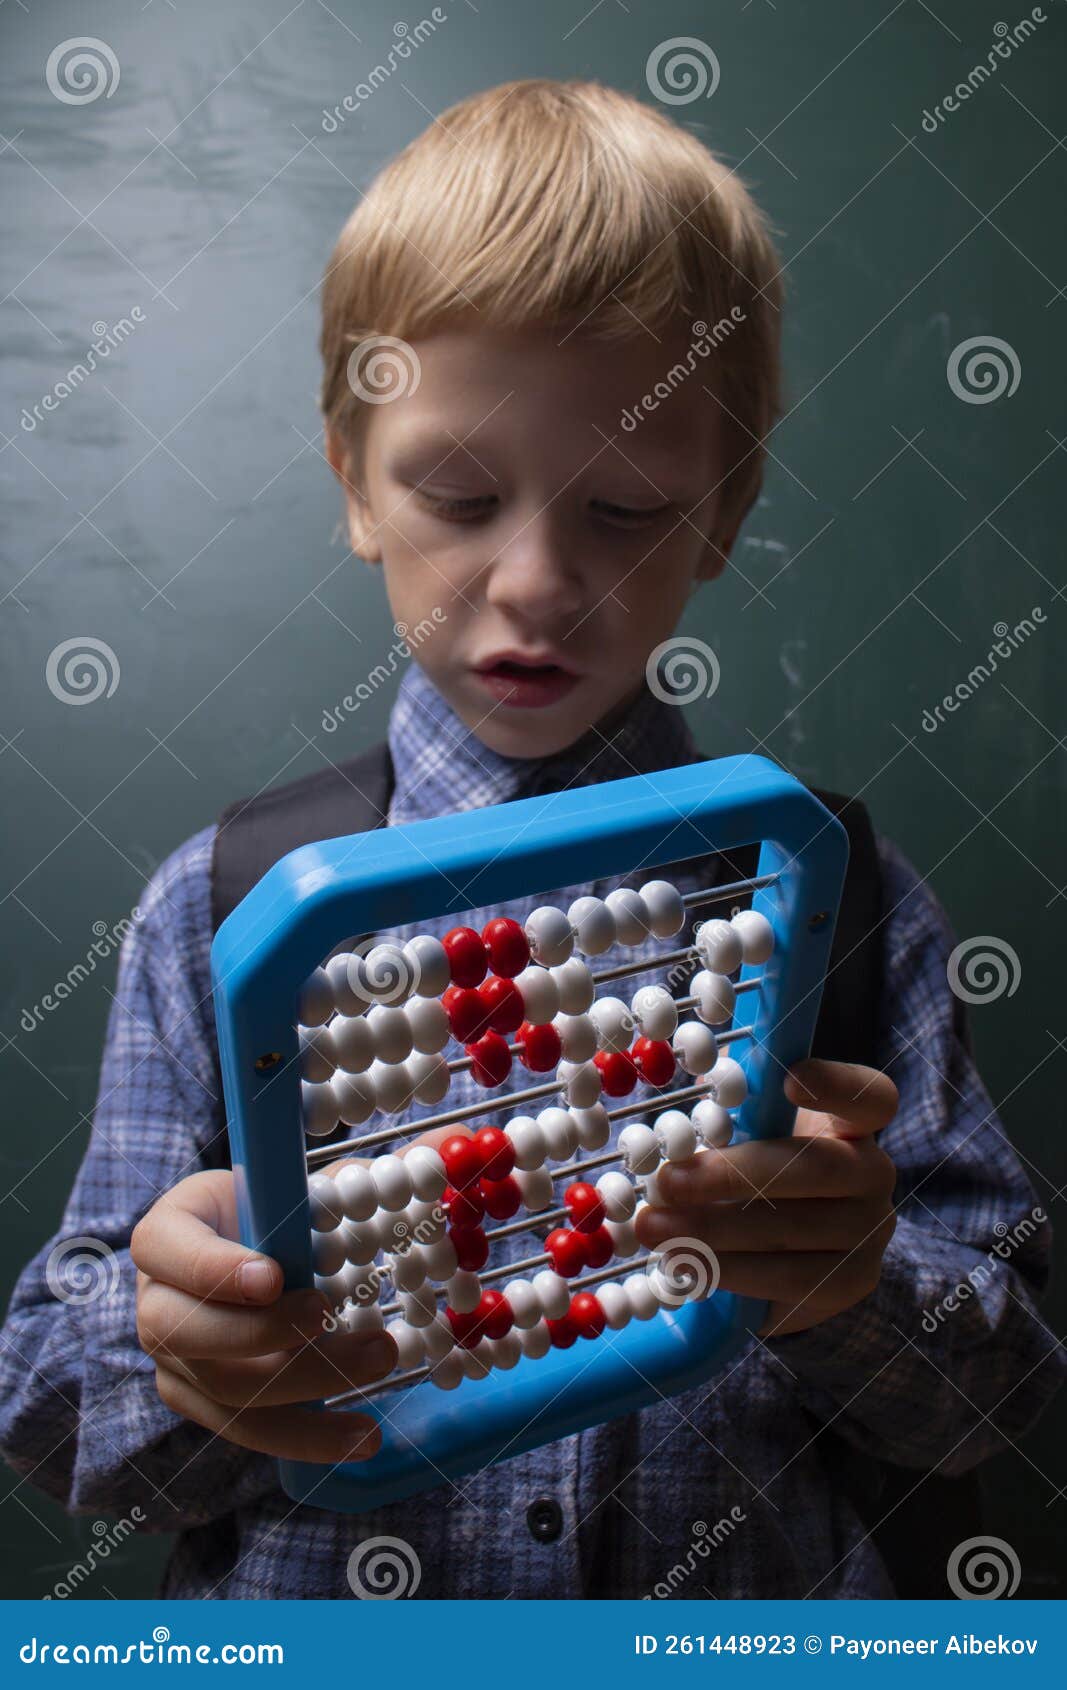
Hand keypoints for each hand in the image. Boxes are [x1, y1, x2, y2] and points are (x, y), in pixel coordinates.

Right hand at [131, 1124, 462, 1462]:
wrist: (253, 1263)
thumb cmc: (283, 1215)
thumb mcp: (317, 1187)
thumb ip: (380, 1170)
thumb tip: (459, 1139)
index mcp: (170, 1232)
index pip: (168, 1248)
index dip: (213, 1267)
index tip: (272, 1276)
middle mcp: (157, 1303)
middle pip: (192, 1332)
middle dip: (269, 1333)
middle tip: (333, 1319)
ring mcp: (176, 1364)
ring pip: (226, 1390)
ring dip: (308, 1383)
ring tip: (381, 1360)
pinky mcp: (206, 1406)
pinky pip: (252, 1433)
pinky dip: (311, 1436)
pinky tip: (366, 1435)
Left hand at [633, 1059, 898, 1336]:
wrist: (782, 1251)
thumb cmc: (755, 1171)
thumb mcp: (748, 1131)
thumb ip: (731, 1106)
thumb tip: (691, 1085)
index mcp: (854, 1122)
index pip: (869, 1096)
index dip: (835, 1086)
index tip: (789, 1081)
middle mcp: (873, 1174)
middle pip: (818, 1168)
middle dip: (733, 1176)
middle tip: (667, 1182)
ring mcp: (870, 1232)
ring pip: (795, 1231)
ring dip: (714, 1232)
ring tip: (654, 1229)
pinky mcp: (851, 1283)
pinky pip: (788, 1280)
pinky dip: (728, 1272)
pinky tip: (682, 1265)